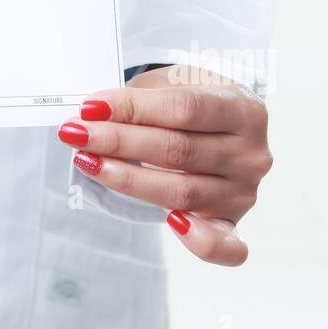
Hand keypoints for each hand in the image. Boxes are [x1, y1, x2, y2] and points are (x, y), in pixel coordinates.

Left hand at [58, 67, 273, 265]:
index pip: (184, 108)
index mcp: (243, 108)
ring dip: (128, 179)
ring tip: (88, 162)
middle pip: (179, 150)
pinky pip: (224, 245)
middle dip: (119, 141)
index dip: (134, 108)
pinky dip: (199, 240)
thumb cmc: (191, 101)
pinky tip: (171, 223)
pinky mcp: (232, 222)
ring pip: (182, 192)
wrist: (218, 124)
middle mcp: (251, 153)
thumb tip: (94, 116)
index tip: (90, 108)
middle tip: (76, 134)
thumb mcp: (173, 83)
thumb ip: (143, 99)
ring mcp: (244, 192)